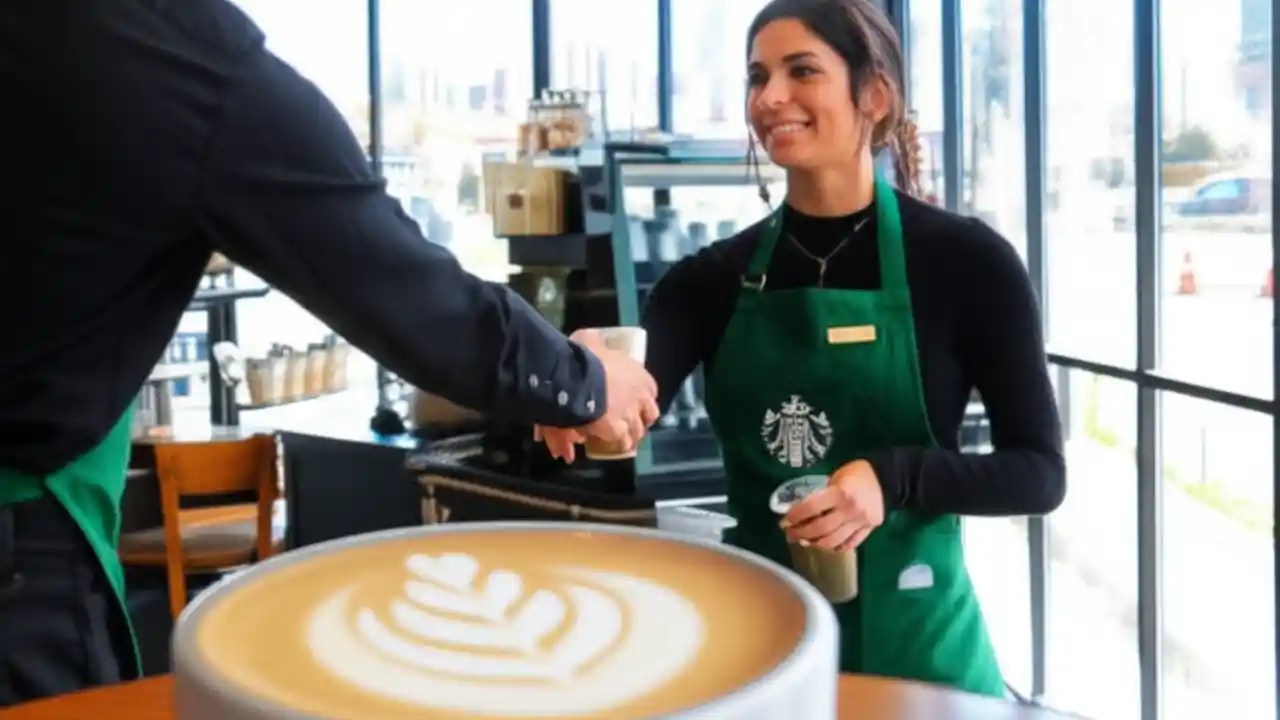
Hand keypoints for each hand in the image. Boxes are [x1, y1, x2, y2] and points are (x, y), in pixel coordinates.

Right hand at [534, 329, 659, 462]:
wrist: (578, 378)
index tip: (634, 401)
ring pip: (638, 431)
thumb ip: (592, 342)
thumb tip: (588, 338)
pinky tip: (611, 445)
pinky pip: (623, 442)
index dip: (642, 397)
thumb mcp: (591, 340)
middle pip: (650, 414)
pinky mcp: (619, 431)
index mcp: (640, 374)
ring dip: (632, 435)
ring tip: (623, 439)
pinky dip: (618, 445)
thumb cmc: (586, 356)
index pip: (650, 390)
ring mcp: (631, 415)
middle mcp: (641, 397)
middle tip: (631, 423)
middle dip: (642, 420)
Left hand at [780, 460, 884, 551]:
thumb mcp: (836, 477)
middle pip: (820, 529)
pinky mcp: (869, 530)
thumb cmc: (857, 472)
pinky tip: (825, 545)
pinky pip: (849, 544)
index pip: (811, 508)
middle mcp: (850, 511)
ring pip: (833, 541)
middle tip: (790, 534)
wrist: (886, 477)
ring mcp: (860, 523)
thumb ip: (822, 494)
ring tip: (805, 541)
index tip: (784, 521)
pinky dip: (835, 547)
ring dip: (815, 543)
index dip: (795, 516)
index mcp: (840, 493)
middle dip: (801, 533)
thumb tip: (802, 510)